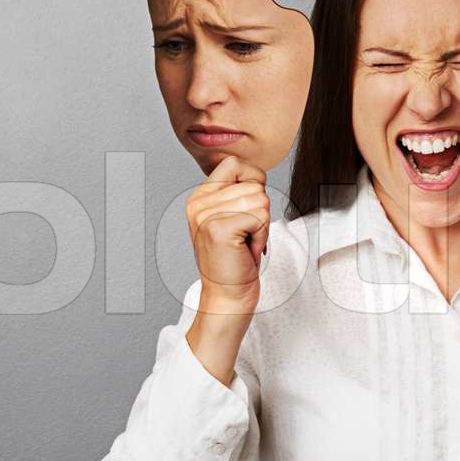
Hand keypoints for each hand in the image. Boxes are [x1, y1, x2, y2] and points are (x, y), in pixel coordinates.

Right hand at [185, 154, 268, 316]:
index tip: (248, 211)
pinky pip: (260, 216)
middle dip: (260, 211)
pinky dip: (261, 236)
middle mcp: (197, 203)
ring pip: (260, 199)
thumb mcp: (232, 219)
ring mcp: (205, 215)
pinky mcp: (218, 228)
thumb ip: (237, 193)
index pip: (235, 163)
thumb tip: (256, 173)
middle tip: (245, 236)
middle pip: (253, 182)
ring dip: (261, 225)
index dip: (253, 182)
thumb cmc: (235, 261)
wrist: (227, 297)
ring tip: (245, 243)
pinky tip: (246, 250)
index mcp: (199, 197)